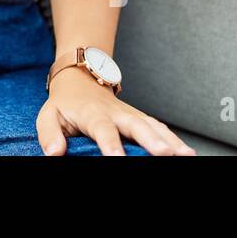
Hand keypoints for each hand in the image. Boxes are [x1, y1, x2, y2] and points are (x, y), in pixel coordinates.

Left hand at [35, 66, 196, 155]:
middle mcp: (116, 112)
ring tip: (187, 155)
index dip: (110, 143)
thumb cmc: (64, 104)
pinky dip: (174, 138)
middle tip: (165, 154)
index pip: (102, 129)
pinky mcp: (141, 118)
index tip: (116, 158)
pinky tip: (188, 152)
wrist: (80, 78)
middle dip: (151, 140)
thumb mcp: (48, 115)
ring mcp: (131, 114)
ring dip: (171, 140)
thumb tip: (54, 153)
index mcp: (92, 113)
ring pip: (153, 125)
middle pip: (136, 125)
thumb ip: (49, 133)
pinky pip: (160, 127)